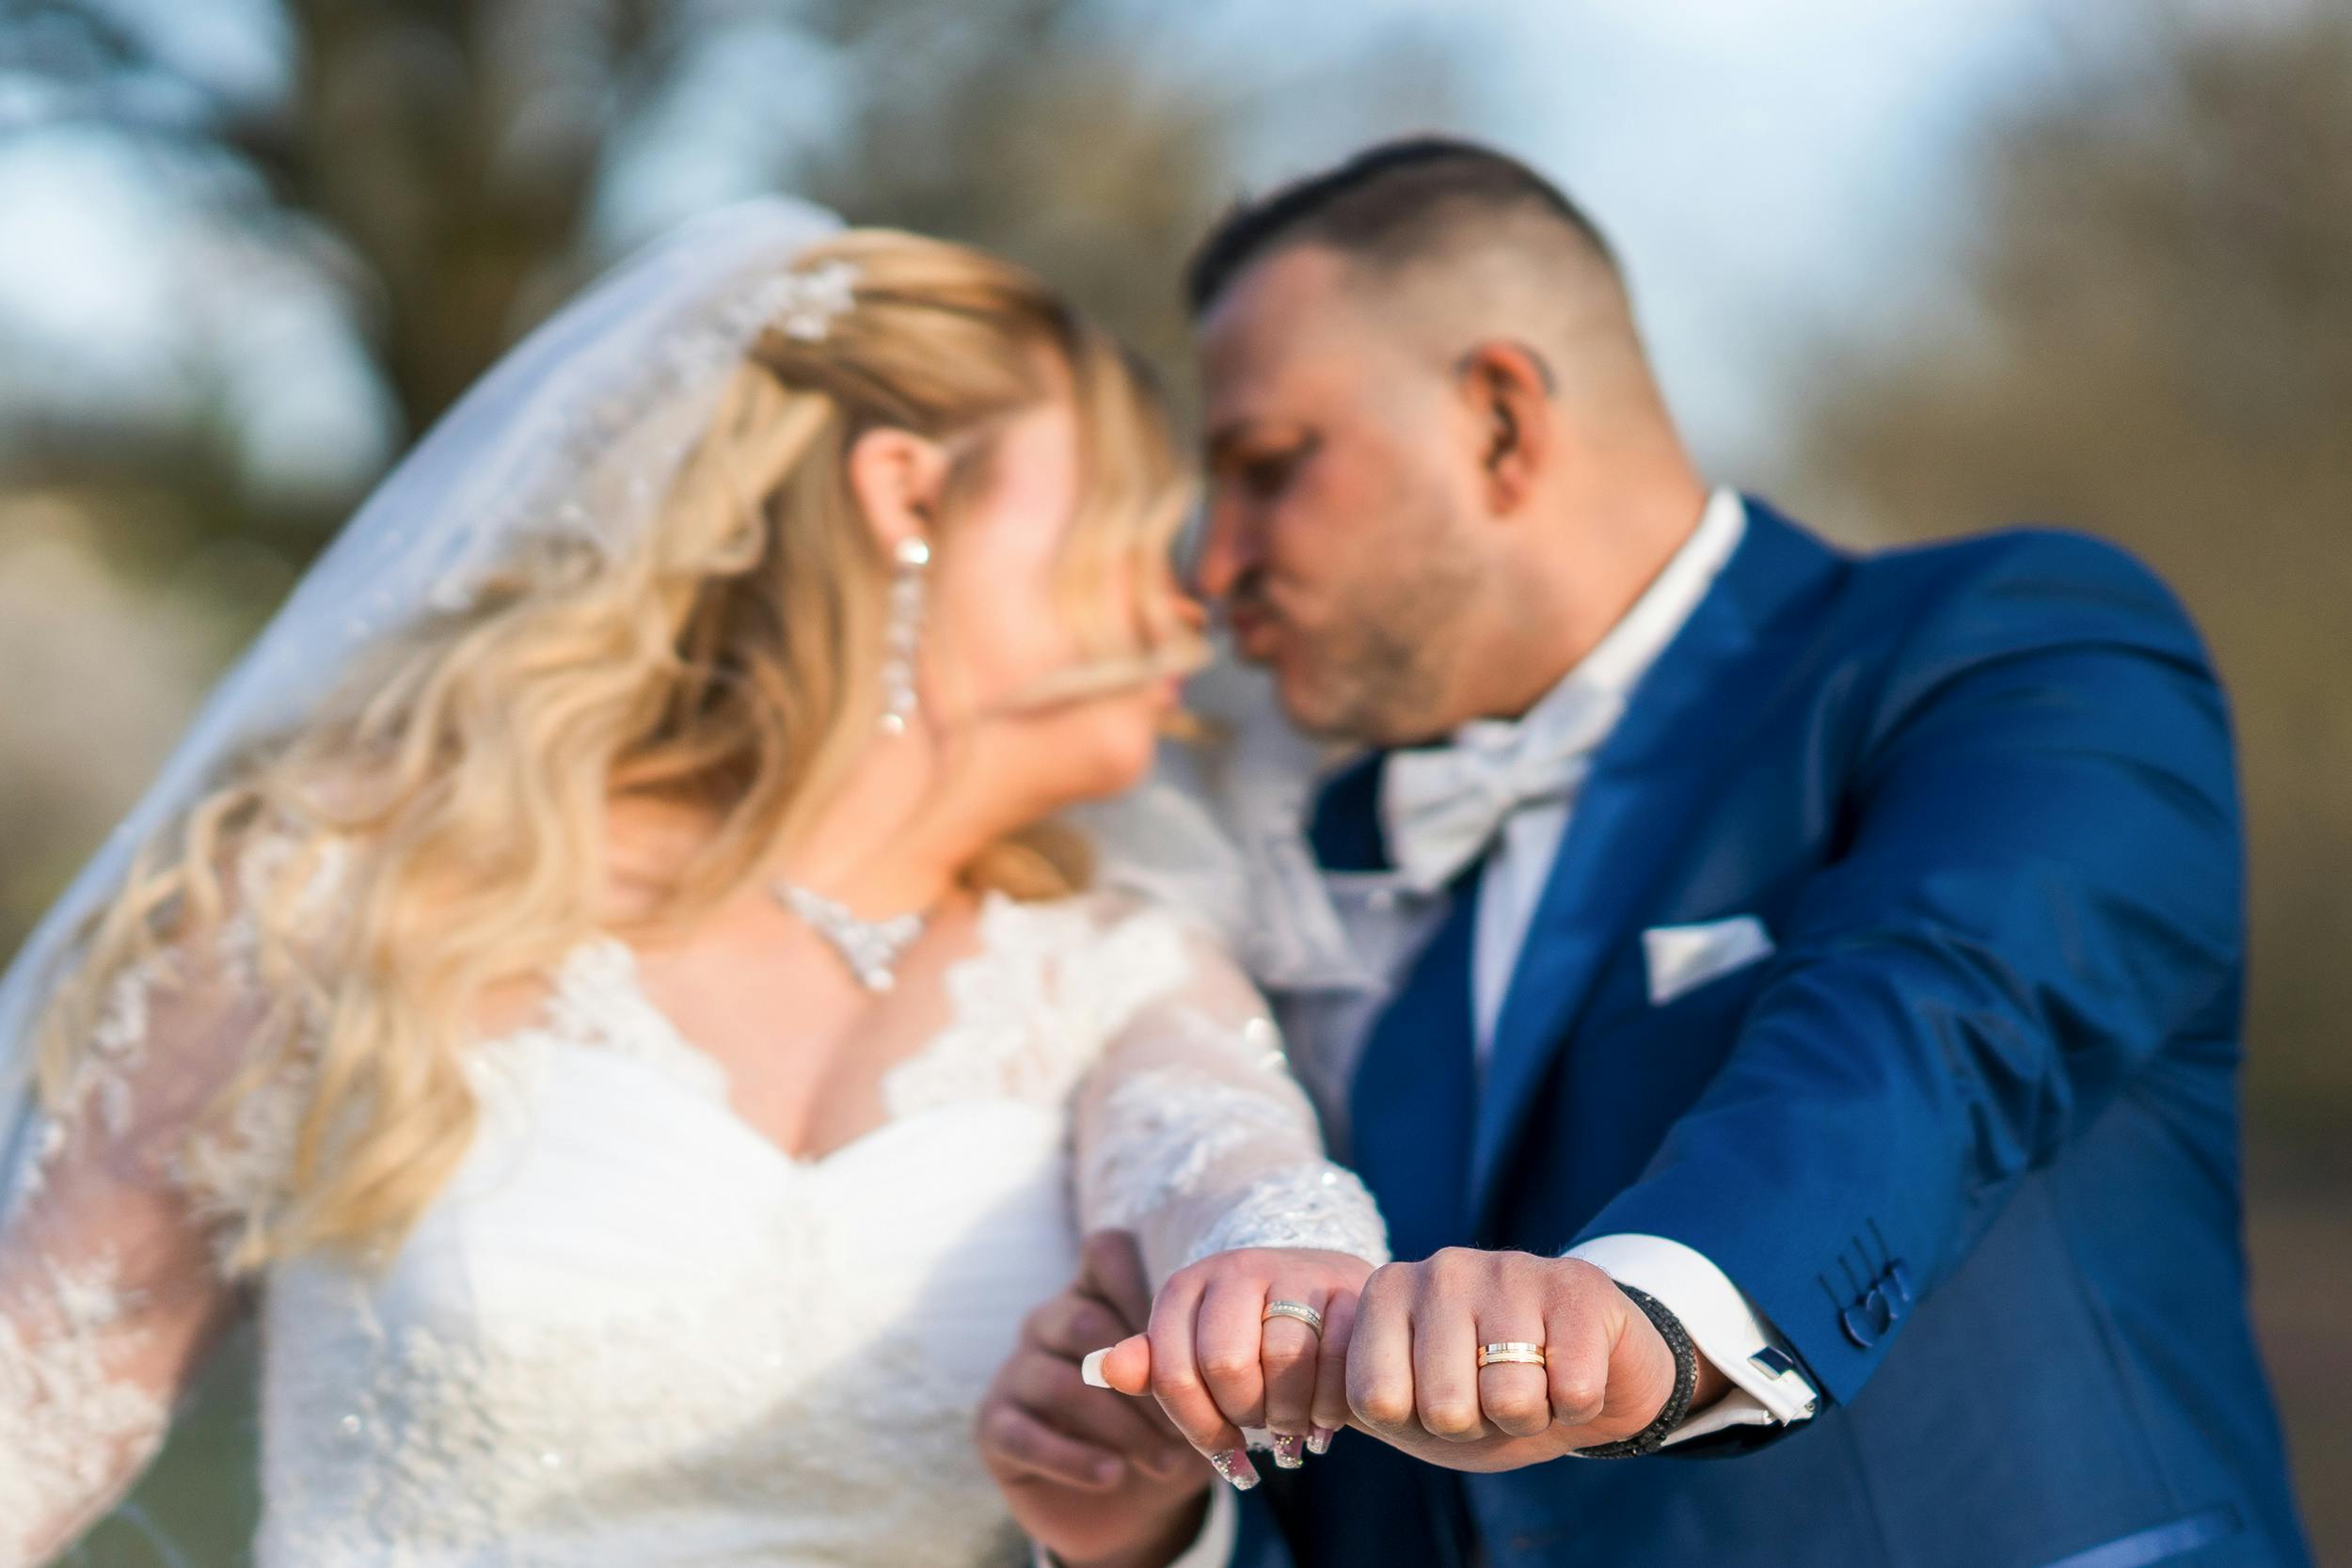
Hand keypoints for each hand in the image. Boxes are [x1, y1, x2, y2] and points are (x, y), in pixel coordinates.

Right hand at [977, 1231, 1212, 1567]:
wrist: (1121, 1507)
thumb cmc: (1159, 1431)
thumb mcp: (1187, 1396)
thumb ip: (1193, 1367)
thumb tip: (1218, 1360)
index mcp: (1095, 1294)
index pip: (1105, 1251)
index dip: (1141, 1282)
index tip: (1185, 1335)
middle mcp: (1048, 1321)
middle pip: (1085, 1324)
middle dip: (1143, 1380)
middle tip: (1189, 1425)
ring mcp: (1016, 1371)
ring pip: (1059, 1382)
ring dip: (1120, 1426)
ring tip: (1167, 1462)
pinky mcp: (994, 1424)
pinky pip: (1023, 1434)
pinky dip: (1073, 1458)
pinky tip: (1113, 1475)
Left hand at [1091, 1245, 1376, 1486]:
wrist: (1338, 1307)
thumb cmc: (1256, 1345)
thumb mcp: (1199, 1356)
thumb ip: (1155, 1367)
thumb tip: (1101, 1369)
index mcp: (1187, 1286)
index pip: (1173, 1373)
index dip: (1199, 1428)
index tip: (1223, 1448)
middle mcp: (1237, 1266)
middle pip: (1226, 1366)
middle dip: (1246, 1414)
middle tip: (1262, 1423)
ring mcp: (1296, 1270)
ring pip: (1285, 1363)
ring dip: (1292, 1414)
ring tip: (1295, 1418)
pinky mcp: (1350, 1286)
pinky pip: (1337, 1360)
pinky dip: (1332, 1404)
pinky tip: (1328, 1413)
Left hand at [1343, 1249, 1724, 1471]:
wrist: (1581, 1372)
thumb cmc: (1483, 1396)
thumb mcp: (1411, 1409)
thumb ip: (1361, 1405)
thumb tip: (1308, 1415)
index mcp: (1386, 1292)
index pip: (1377, 1400)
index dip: (1417, 1424)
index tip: (1436, 1399)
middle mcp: (1440, 1269)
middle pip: (1444, 1409)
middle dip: (1478, 1424)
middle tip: (1492, 1393)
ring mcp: (1508, 1268)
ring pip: (1510, 1401)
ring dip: (1529, 1416)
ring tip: (1534, 1380)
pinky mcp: (1576, 1284)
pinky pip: (1574, 1392)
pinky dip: (1578, 1406)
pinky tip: (1570, 1371)